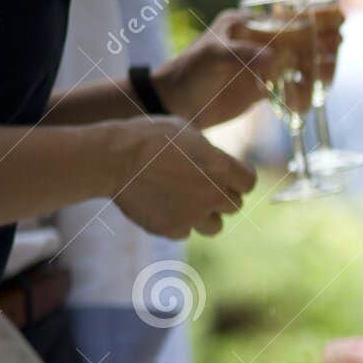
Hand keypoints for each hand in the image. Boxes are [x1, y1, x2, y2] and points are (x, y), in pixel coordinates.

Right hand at [111, 117, 256, 238]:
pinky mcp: (173, 229)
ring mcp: (194, 214)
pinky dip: (177, 222)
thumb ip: (208, 151)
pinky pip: (185, 231)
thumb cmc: (147, 137)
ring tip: (186, 202)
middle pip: (234, 205)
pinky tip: (163, 206)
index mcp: (221, 167)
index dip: (238, 179)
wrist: (113, 158)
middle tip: (201, 187)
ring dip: (205, 216)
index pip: (249, 183)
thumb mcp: (185, 131)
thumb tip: (216, 161)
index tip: (227, 177)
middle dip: (221, 196)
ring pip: (215, 226)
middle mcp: (213, 194)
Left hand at [151, 9, 337, 128]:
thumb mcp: (213, 57)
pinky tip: (316, 94)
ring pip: (299, 62)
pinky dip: (304, 90)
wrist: (176, 105)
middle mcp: (257, 41)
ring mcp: (261, 65)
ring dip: (316, 66)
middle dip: (320, 41)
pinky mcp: (262, 88)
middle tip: (338, 44)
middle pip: (298, 38)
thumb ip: (242, 55)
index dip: (312, 16)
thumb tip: (274, 58)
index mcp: (246, 24)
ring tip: (329, 71)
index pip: (285, 16)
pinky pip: (290, 86)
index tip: (334, 17)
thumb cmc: (190, 73)